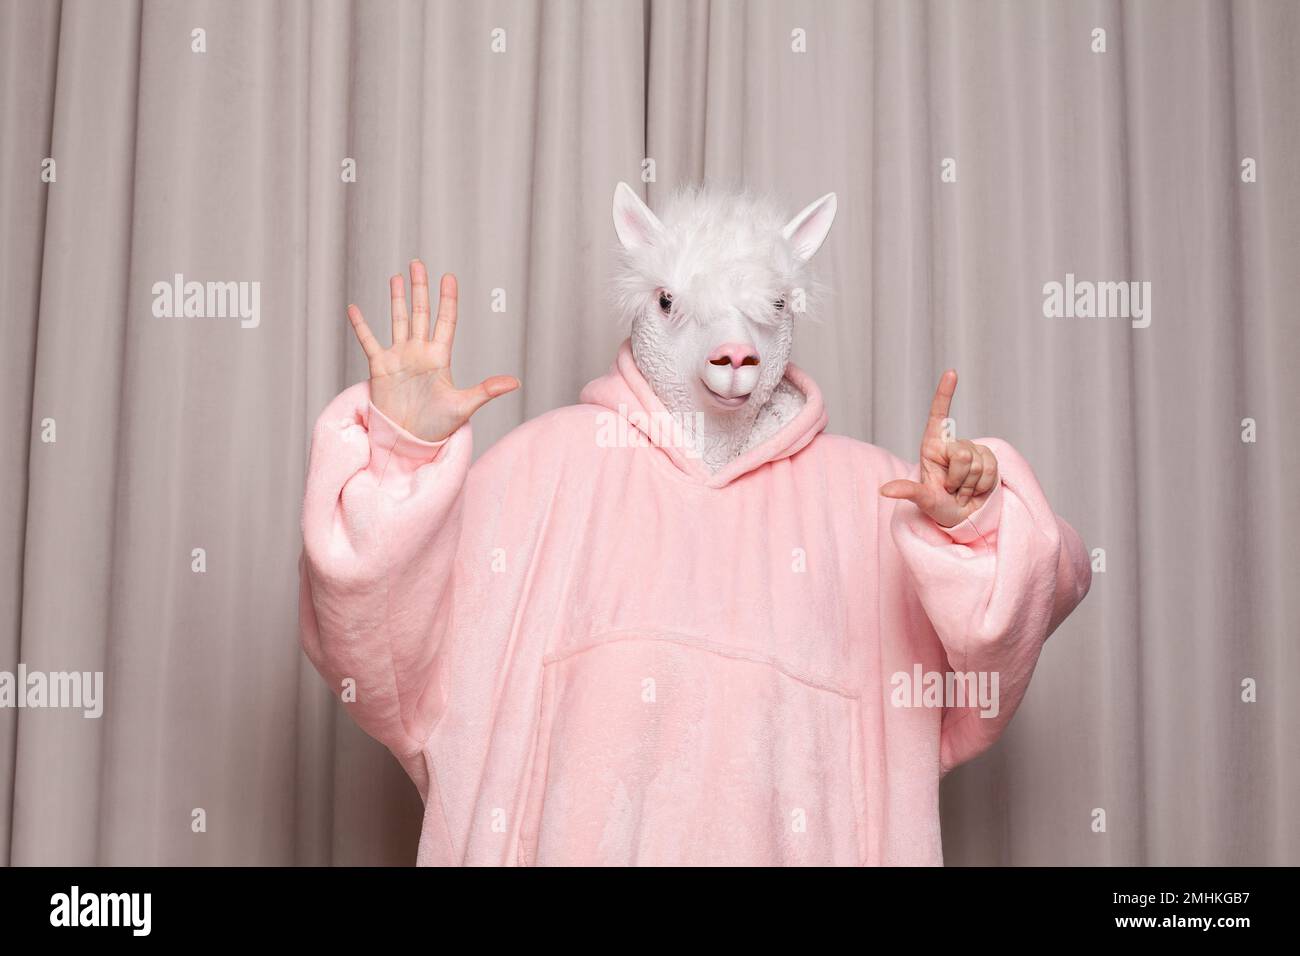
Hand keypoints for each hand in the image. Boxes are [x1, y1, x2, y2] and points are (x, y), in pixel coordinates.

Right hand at [347, 260, 518, 442]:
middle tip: (418, 264)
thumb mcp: (464, 406)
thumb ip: (487, 390)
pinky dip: (361, 325)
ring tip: (396, 276)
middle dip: (420, 289)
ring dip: (397, 299)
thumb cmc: (438, 426)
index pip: (446, 321)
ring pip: (398, 321)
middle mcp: (420, 352)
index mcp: (440, 357)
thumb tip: (516, 382)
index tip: (449, 277)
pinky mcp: (380, 368)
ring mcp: (399, 358)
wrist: (410, 442)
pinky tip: (354, 308)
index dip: (447, 299)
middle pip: (421, 313)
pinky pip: (369, 341)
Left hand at [879, 370, 998, 527]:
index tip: (951, 372)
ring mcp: (972, 451)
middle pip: (962, 454)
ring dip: (970, 485)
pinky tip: (975, 491)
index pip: (938, 415)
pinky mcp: (989, 459)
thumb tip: (884, 490)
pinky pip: (992, 469)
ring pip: (979, 463)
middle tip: (950, 489)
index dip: (944, 394)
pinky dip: (984, 486)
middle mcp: (952, 445)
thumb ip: (907, 491)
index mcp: (932, 446)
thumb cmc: (936, 507)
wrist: (960, 519)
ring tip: (961, 491)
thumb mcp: (921, 500)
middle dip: (958, 478)